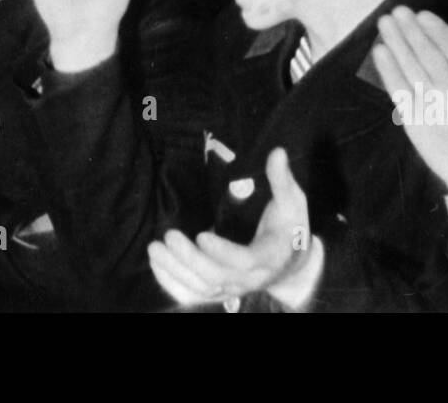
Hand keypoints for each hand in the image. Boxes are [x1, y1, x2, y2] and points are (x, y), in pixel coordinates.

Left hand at [148, 148, 323, 310]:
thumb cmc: (291, 226)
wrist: (292, 262)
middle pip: (216, 277)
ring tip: (154, 248)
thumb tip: (277, 152)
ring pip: (202, 288)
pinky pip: (194, 295)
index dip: (222, 252)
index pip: (244, 261)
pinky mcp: (221, 291)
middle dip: (190, 259)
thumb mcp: (293, 201)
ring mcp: (234, 288)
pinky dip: (173, 283)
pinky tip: (157, 263)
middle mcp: (251, 279)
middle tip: (169, 236)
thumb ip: (282, 179)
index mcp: (270, 256)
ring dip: (175, 270)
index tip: (201, 234)